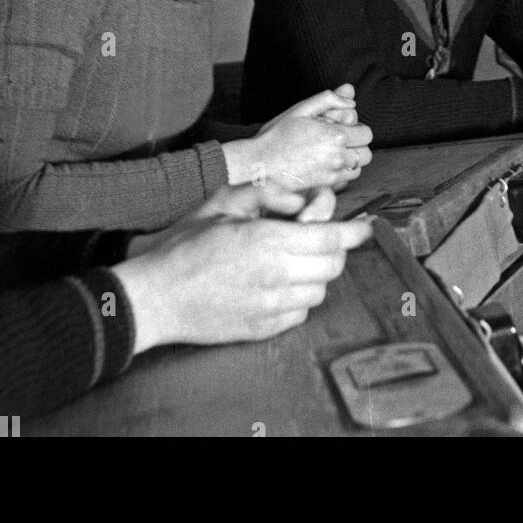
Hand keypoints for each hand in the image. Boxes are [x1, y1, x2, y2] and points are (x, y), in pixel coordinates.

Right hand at [114, 180, 371, 353]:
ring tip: (294, 260)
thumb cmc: (186, 245)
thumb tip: (304, 199)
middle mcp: (275, 276)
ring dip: (316, 274)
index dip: (354, 231)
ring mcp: (270, 307)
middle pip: (332, 266)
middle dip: (334, 249)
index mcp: (267, 240)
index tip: (366, 226)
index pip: (331, 238)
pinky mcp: (262, 329)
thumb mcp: (225, 202)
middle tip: (319, 237)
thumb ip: (270, 193)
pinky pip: (300, 313)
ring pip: (319, 291)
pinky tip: (279, 284)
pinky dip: (300, 297)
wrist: (155, 297)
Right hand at [224, 89, 372, 190]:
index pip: (366, 133)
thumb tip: (351, 98)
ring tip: (333, 151)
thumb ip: (329, 98)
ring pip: (359, 167)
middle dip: (357, 145)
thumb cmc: (278, 135)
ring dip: (351, 159)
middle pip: (367, 152)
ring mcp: (333, 174)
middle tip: (339, 139)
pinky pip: (347, 179)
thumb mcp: (301, 109)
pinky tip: (327, 164)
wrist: (259, 165)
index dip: (356, 128)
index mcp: (335, 135)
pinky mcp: (326, 187)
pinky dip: (343, 172)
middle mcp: (338, 157)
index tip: (342, 126)